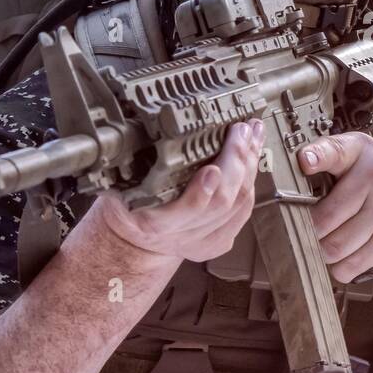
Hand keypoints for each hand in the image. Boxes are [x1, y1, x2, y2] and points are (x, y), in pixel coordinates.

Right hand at [93, 119, 263, 263]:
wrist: (133, 241)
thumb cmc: (127, 205)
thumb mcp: (119, 186)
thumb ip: (126, 169)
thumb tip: (128, 134)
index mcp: (153, 222)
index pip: (184, 211)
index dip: (201, 193)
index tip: (213, 169)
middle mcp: (181, 235)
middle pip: (221, 202)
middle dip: (236, 162)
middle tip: (241, 130)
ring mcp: (203, 241)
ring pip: (239, 203)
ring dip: (250, 164)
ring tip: (252, 133)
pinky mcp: (220, 240)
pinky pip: (245, 209)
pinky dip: (252, 180)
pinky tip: (253, 154)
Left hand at [298, 131, 372, 281]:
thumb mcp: (363, 161)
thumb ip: (331, 163)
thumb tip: (291, 186)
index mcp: (361, 151)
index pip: (335, 151)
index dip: (317, 156)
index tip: (305, 161)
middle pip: (325, 217)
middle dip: (311, 233)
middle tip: (310, 235)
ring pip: (336, 245)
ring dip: (326, 254)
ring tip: (328, 247)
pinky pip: (353, 263)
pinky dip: (342, 268)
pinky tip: (346, 258)